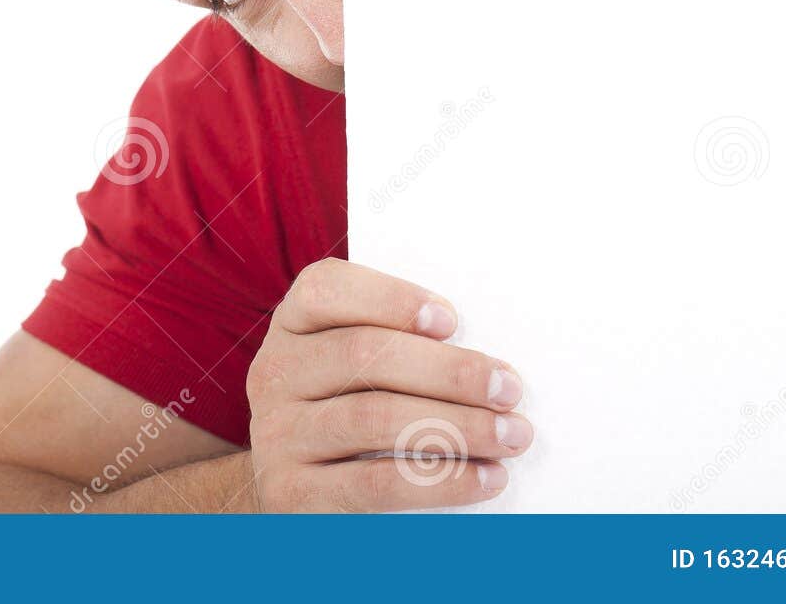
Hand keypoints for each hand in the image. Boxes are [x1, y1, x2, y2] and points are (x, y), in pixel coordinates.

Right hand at [245, 258, 530, 511]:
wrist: (292, 495)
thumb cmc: (347, 410)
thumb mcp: (354, 367)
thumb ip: (400, 344)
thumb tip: (484, 361)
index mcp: (293, 325)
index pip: (326, 290)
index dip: (390, 298)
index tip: (450, 320)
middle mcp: (275, 372)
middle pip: (362, 355)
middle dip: (447, 370)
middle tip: (508, 388)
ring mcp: (277, 434)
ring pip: (373, 417)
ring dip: (456, 425)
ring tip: (510, 434)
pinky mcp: (294, 494)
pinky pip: (376, 483)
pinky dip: (440, 480)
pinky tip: (485, 478)